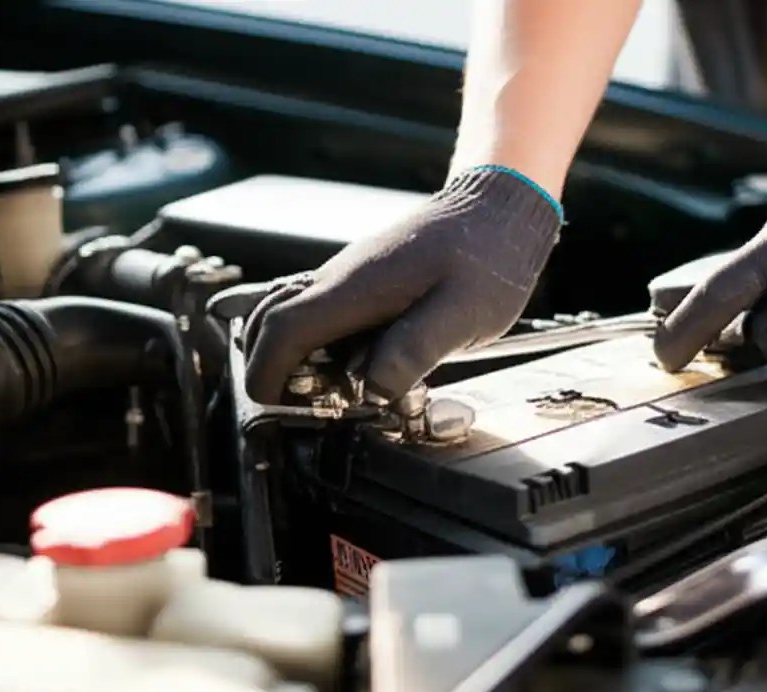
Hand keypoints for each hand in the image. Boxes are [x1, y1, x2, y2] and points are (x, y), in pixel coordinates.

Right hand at [241, 168, 560, 404]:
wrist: (500, 207)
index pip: (282, 330)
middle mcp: (341, 278)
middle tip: (293, 409)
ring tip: (324, 394)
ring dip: (292, 355)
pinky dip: (319, 342)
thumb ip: (414, 351)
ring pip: (291, 314)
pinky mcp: (365, 279)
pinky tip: (353, 366)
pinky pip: (321, 311)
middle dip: (267, 367)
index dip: (265, 374)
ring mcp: (350, 276)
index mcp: (355, 287)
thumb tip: (372, 390)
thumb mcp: (464, 313)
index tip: (271, 408)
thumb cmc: (490, 257)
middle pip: (270, 320)